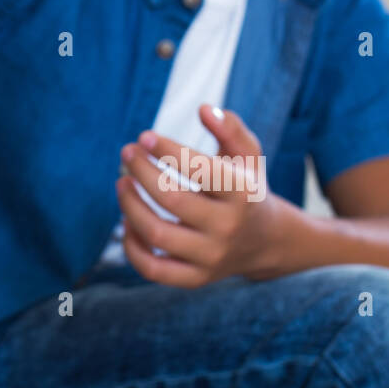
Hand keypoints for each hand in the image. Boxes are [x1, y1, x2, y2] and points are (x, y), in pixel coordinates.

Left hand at [115, 105, 286, 286]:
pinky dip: (132, 247)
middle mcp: (228, 227)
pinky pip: (153, 269)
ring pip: (157, 235)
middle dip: (141, 171)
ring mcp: (211, 256)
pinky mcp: (196, 278)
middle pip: (171, 199)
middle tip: (127, 153)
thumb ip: (230, 127)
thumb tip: (202, 109)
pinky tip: (127, 222)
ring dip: (129, 206)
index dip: (167, 150)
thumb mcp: (249, 154)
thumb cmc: (248, 187)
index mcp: (242, 194)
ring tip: (122, 183)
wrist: (266, 241)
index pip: (200, 169)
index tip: (144, 136)